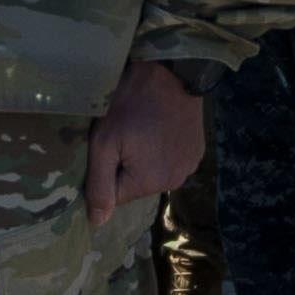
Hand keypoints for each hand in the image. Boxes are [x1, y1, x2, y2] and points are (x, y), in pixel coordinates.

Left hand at [83, 58, 204, 221]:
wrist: (172, 70)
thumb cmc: (130, 103)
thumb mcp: (105, 142)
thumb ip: (99, 185)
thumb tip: (97, 223)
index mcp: (149, 183)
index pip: (114, 195)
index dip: (104, 170)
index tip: (107, 144)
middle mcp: (174, 182)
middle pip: (135, 184)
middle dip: (124, 164)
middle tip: (123, 132)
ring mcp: (189, 166)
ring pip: (153, 172)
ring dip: (144, 157)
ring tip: (141, 127)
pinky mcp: (197, 151)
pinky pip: (170, 160)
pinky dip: (161, 148)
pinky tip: (158, 126)